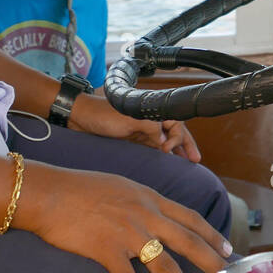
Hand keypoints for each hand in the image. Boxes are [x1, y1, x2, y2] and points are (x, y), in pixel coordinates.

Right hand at [18, 164, 230, 272]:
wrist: (50, 192)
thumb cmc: (81, 188)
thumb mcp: (121, 187)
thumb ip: (142, 202)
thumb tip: (156, 215)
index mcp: (150, 198)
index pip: (190, 218)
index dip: (211, 234)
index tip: (226, 247)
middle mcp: (145, 215)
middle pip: (187, 240)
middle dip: (211, 259)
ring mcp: (128, 233)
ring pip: (165, 264)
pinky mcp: (108, 250)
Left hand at [68, 94, 201, 162]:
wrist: (77, 117)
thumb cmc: (101, 113)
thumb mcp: (128, 119)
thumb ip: (150, 128)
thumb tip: (165, 143)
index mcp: (150, 107)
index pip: (175, 122)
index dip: (177, 137)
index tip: (168, 150)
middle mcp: (148, 118)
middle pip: (174, 132)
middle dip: (186, 145)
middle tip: (195, 160)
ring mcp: (140, 129)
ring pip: (164, 141)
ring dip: (175, 152)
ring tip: (185, 165)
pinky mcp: (131, 139)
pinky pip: (151, 148)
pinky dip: (160, 157)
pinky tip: (165, 165)